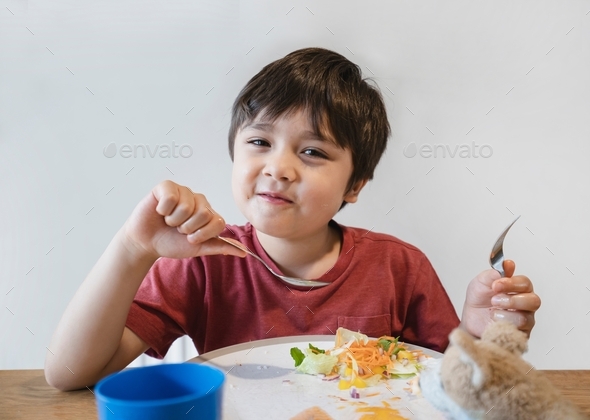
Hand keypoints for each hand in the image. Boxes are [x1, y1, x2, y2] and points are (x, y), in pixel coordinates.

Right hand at [122, 180, 245, 260]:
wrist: (146, 243)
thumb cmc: (171, 243)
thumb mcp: (198, 248)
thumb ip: (221, 247)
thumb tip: (244, 252)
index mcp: (209, 213)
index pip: (218, 221)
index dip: (202, 234)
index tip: (190, 238)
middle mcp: (199, 200)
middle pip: (204, 213)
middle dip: (187, 228)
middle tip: (178, 228)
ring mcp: (183, 192)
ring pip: (187, 206)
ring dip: (174, 220)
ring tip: (168, 220)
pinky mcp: (166, 187)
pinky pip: (171, 197)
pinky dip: (163, 209)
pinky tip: (160, 211)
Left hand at [460, 260, 540, 337]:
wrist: (470, 320)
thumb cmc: (479, 300)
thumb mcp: (481, 283)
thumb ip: (494, 274)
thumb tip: (508, 264)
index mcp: (518, 288)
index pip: (525, 283)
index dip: (511, 283)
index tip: (495, 285)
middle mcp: (526, 304)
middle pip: (534, 301)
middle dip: (512, 300)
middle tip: (494, 300)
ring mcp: (525, 320)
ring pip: (525, 318)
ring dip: (505, 314)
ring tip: (492, 312)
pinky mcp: (520, 335)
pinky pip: (517, 332)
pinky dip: (503, 325)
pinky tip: (494, 322)